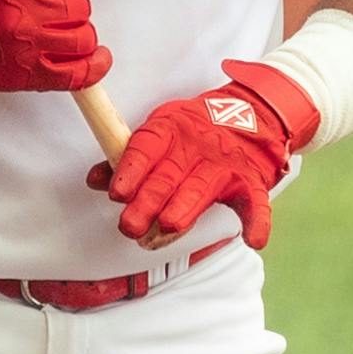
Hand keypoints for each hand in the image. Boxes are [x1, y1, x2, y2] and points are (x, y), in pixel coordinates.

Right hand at [0, 0, 104, 94]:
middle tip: (59, 9)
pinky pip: (77, 74)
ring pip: (82, 38)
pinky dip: (94, 67)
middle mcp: (28, 15)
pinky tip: (97, 57)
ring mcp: (31, 48)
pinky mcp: (31, 76)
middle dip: (73, 5)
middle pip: (79, 7)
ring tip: (67, 31)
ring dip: (81, 33)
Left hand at [92, 59, 318, 252]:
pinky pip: (256, 201)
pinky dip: (258, 221)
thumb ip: (127, 160)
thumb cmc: (191, 132)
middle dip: (148, 201)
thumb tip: (94, 180)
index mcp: (169, 129)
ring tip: (168, 226)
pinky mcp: (250, 179)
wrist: (250, 114)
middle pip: (169, 174)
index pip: (146, 147)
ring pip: (202, 188)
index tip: (116, 193)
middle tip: (130, 227)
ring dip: (185, 208)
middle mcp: (197, 145)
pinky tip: (253, 239)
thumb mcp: (160, 134)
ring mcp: (225, 162)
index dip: (130, 170)